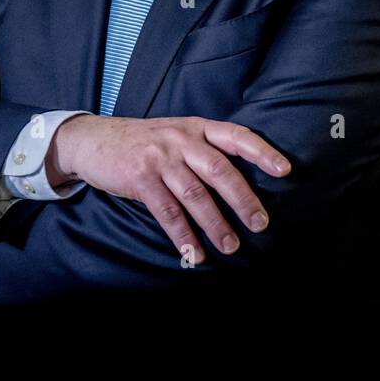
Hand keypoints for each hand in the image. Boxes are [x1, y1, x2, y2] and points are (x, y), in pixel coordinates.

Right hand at [49, 115, 290, 264]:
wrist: (94, 140)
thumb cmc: (145, 142)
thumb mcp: (176, 134)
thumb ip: (204, 150)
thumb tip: (239, 183)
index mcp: (197, 127)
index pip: (237, 136)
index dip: (262, 152)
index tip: (285, 170)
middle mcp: (181, 139)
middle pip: (220, 170)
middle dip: (243, 199)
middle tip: (260, 223)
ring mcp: (160, 158)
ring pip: (195, 195)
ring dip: (215, 224)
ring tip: (231, 246)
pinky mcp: (140, 178)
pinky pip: (167, 212)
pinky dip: (183, 236)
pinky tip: (194, 253)